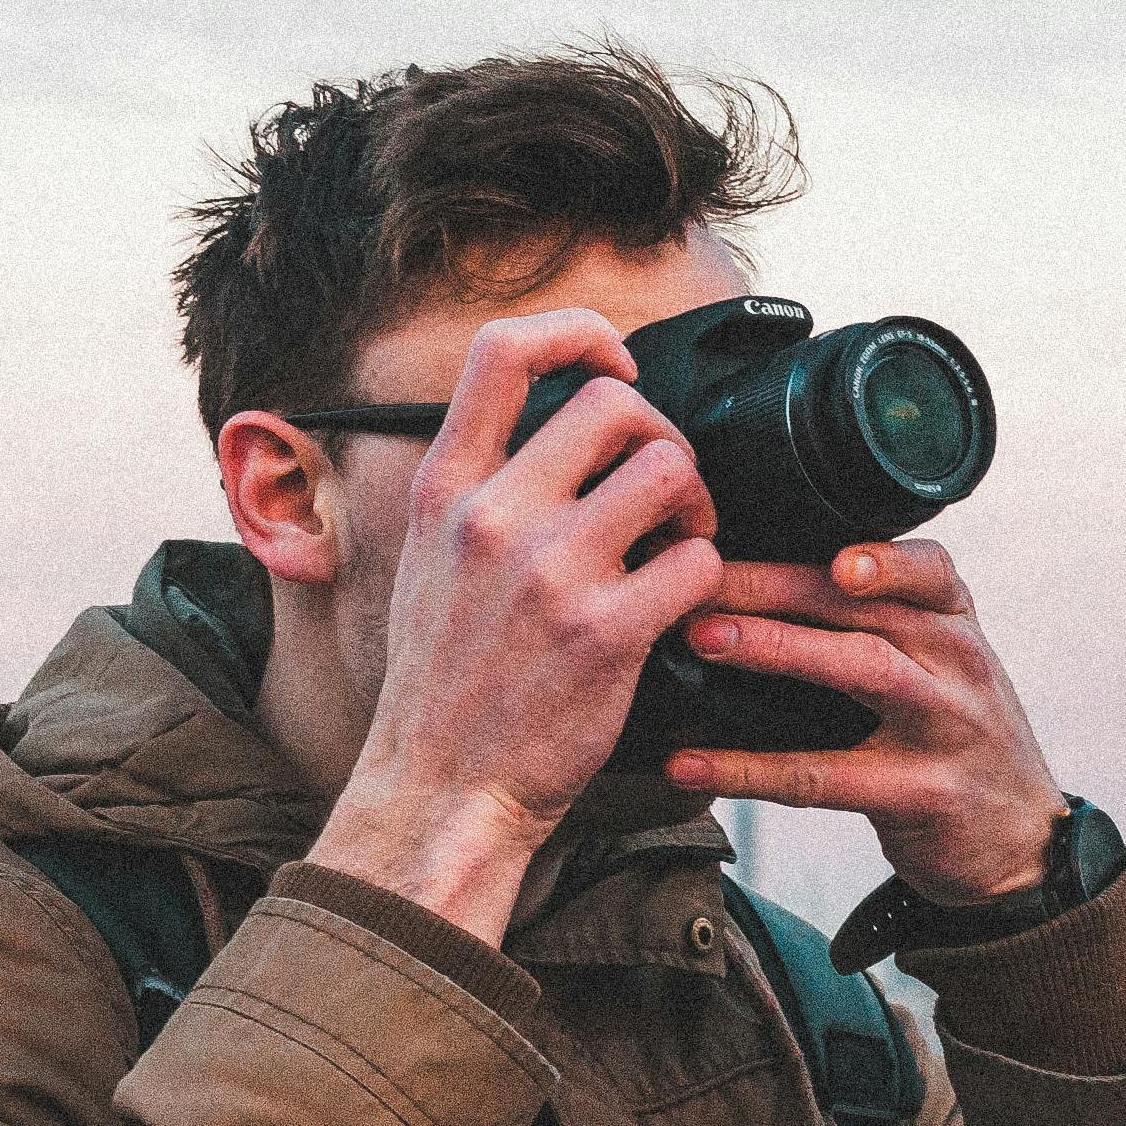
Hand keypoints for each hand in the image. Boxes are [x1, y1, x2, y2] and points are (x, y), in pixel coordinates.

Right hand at [310, 309, 722, 941]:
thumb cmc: (441, 684)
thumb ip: (474, 489)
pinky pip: (695, 559)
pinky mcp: (607, 632)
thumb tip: (542, 429)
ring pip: (670, 469)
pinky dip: (702, 573)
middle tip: (664, 486)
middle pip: (614, 405)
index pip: (503, 351)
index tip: (614, 365)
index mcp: (444, 490)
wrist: (437, 790)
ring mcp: (551, 574)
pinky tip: (679, 602)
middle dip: (660, 434)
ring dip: (694, 499)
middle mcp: (493, 518)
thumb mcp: (423, 564)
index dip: (577, 334)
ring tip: (681, 538)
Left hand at [665, 539, 1066, 903]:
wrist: (1018, 842)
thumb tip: (757, 587)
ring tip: (701, 639)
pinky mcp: (920, 794)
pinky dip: (750, 768)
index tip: (833, 556)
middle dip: (779, 587)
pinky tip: (693, 765)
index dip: (884, 558)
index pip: (929, 571)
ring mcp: (946, 728)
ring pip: (858, 670)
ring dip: (774, 648)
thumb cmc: (957, 741)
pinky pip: (823, 778)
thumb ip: (882, 625)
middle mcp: (959, 665)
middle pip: (869, 610)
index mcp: (956, 626)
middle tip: (700, 577)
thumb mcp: (943, 671)